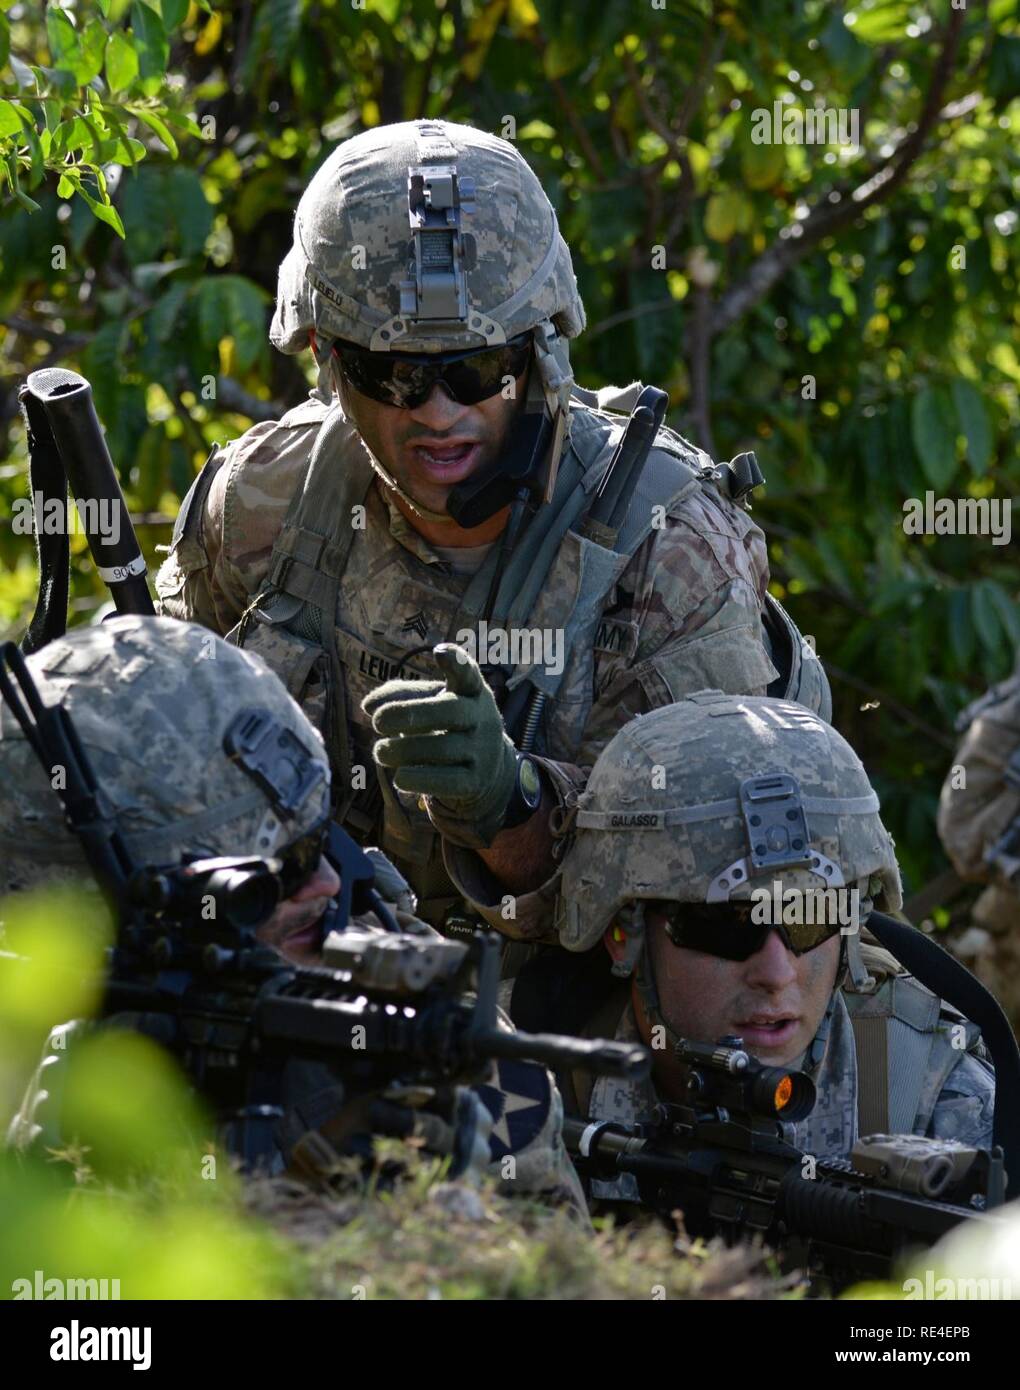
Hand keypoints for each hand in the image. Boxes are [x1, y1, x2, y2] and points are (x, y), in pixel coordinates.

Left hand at [362, 643, 517, 847]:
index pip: (468, 674)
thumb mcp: (432, 704)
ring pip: (443, 748)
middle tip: (376, 722)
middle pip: (450, 711)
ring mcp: (483, 751)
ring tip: (380, 751)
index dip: (456, 663)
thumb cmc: (448, 727)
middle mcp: (483, 719)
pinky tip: (399, 777)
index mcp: (472, 693)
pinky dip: (419, 779)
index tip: (440, 652)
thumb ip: (400, 695)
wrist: (486, 772)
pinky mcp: (475, 782)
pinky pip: (447, 781)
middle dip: (409, 714)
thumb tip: (368, 706)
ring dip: (403, 750)